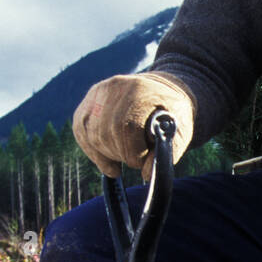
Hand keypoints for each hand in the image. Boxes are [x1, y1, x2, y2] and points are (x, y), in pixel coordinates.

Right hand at [72, 72, 195, 179]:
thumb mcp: (181, 130)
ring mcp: (98, 93)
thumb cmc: (173, 114)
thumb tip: (146, 174)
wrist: (162, 90)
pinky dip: (93, 150)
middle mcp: (115, 87)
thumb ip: (169, 152)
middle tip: (135, 157)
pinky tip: (108, 159)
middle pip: (106, 134)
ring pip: (92, 136)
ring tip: (125, 153)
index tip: (143, 159)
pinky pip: (81, 132)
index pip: (127, 128)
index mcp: (141, 90)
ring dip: (108, 154)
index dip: (134, 153)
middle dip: (121, 155)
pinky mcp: (87, 103)